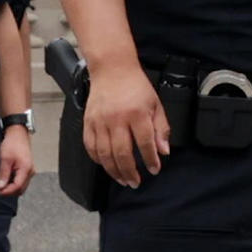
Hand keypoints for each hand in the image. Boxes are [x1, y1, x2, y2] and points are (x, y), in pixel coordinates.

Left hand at [0, 122, 32, 200]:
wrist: (18, 133)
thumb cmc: (13, 143)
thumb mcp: (5, 159)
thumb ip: (3, 174)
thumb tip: (0, 186)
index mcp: (26, 169)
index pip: (17, 187)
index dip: (7, 191)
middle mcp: (30, 172)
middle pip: (21, 189)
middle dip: (9, 191)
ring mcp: (30, 170)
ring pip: (21, 186)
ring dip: (12, 187)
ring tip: (2, 184)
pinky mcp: (27, 169)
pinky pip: (22, 180)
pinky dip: (14, 182)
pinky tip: (7, 179)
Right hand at [82, 61, 169, 189]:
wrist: (112, 69)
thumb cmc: (135, 86)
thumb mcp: (155, 104)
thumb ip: (160, 129)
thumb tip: (163, 151)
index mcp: (137, 114)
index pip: (145, 143)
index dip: (150, 160)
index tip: (154, 169)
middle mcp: (117, 119)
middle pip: (123, 153)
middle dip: (130, 172)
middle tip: (135, 182)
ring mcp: (100, 121)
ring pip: (105, 154)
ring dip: (114, 171)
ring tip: (122, 179)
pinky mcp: (88, 122)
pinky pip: (90, 146)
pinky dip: (98, 160)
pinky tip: (106, 165)